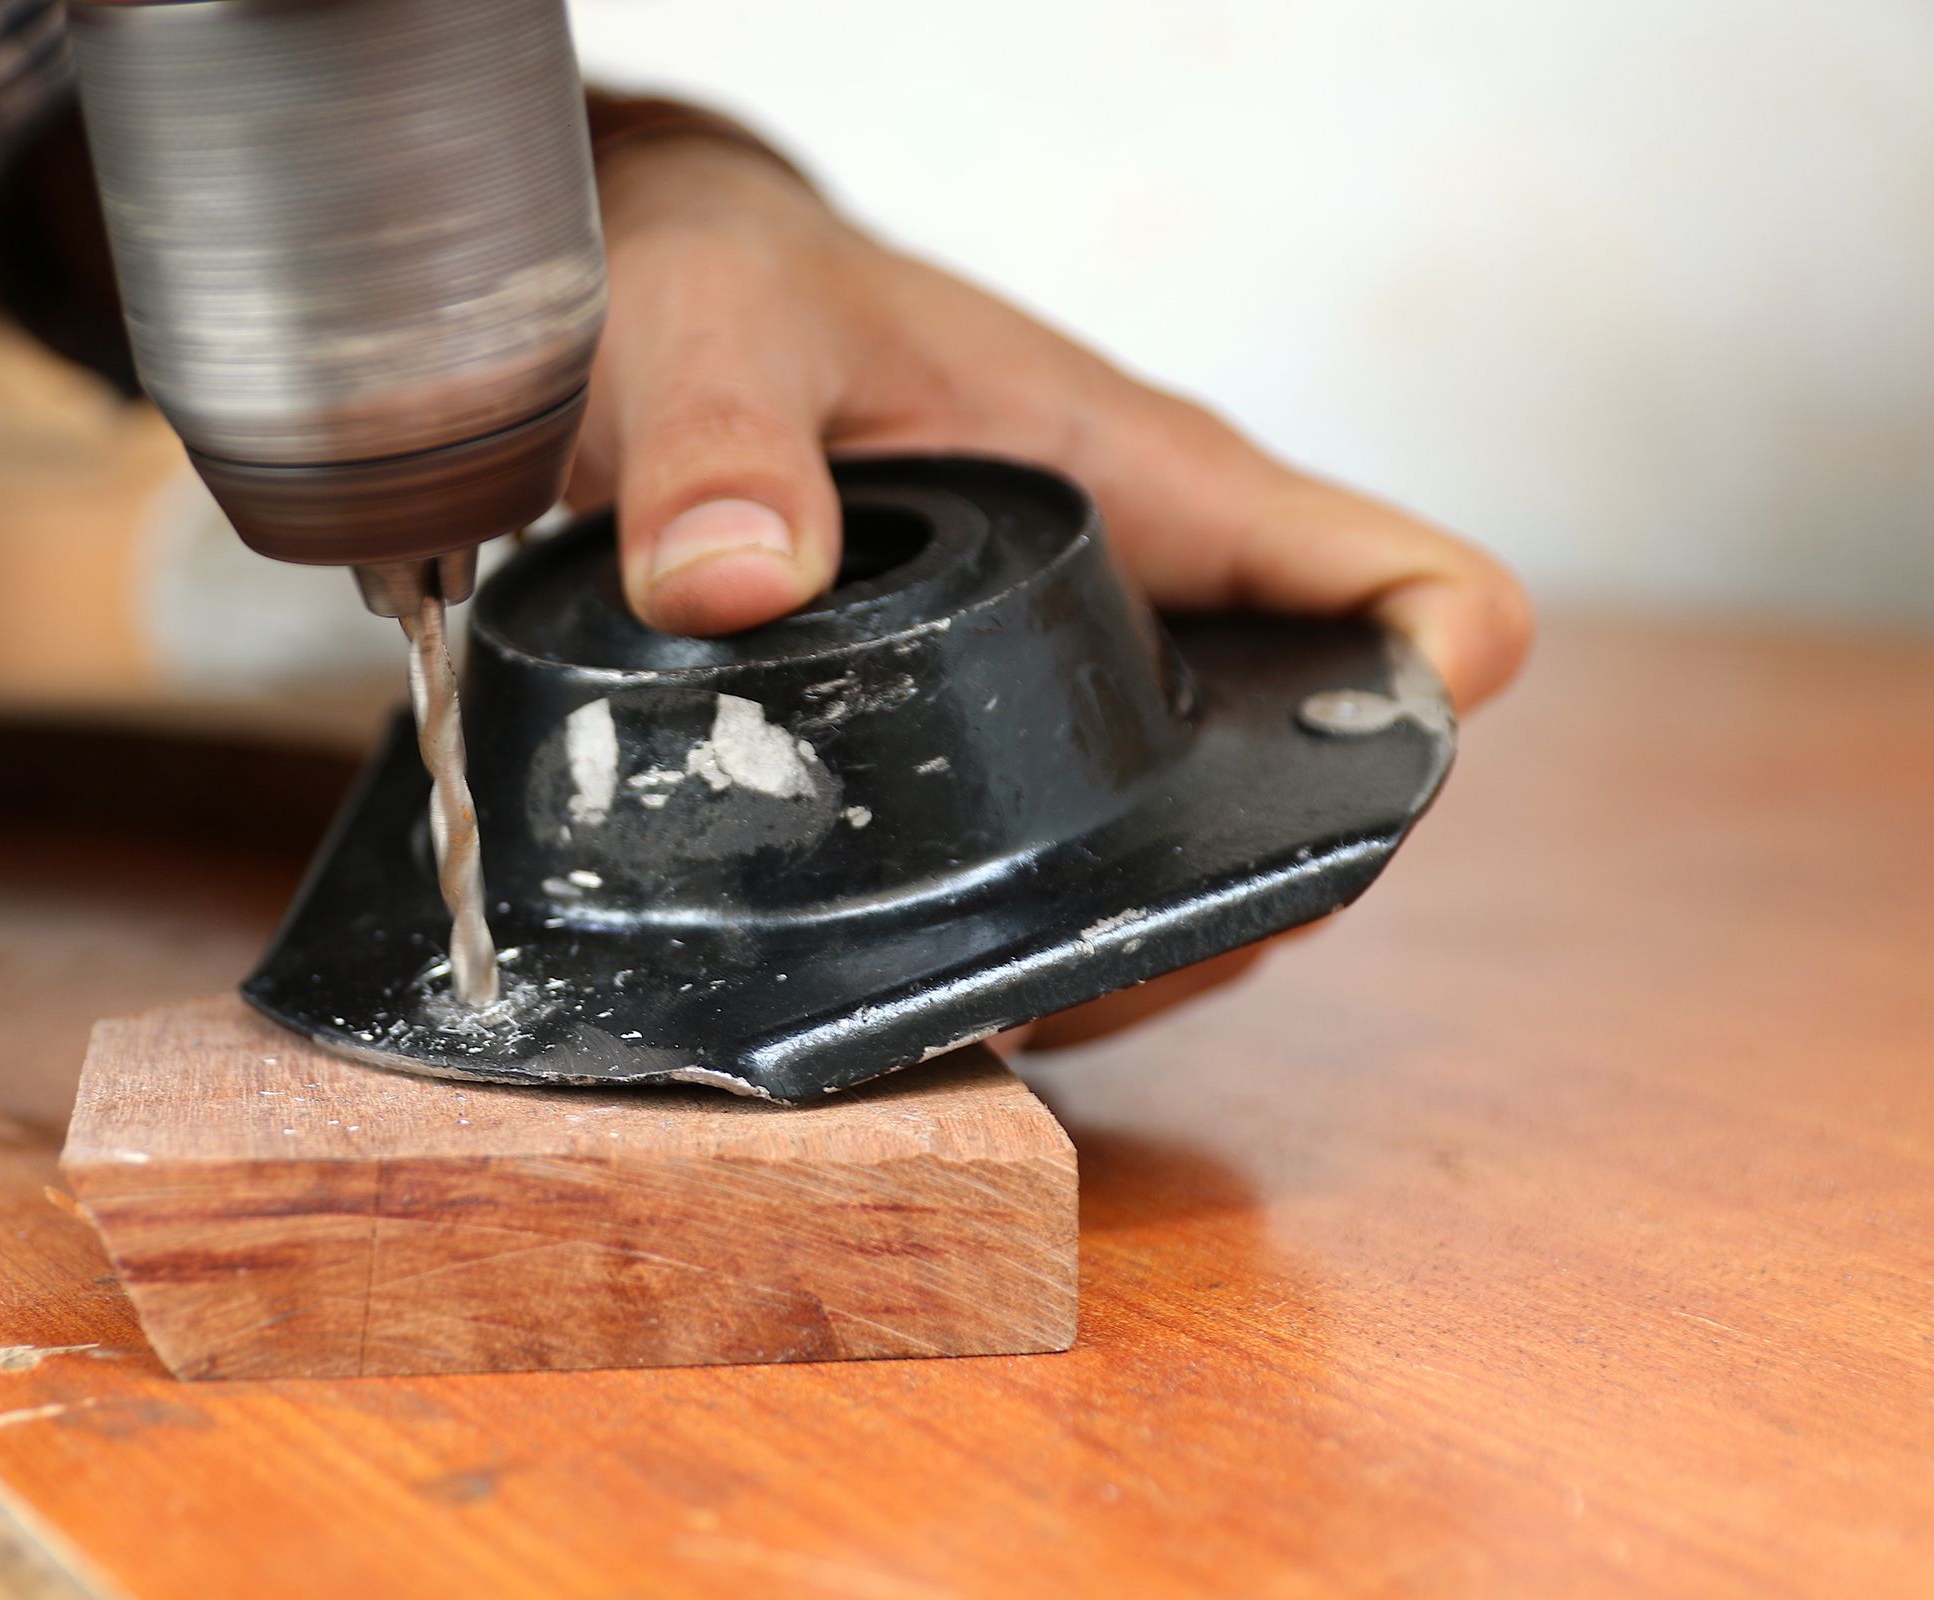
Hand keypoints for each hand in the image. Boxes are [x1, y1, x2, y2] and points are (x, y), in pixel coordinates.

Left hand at [569, 136, 1531, 1050]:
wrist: (683, 327)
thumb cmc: (748, 296)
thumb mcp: (720, 339)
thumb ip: (723, 449)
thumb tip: (731, 584)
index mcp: (1166, 485)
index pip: (1409, 592)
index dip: (1430, 701)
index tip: (1344, 795)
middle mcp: (1166, 603)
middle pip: (1322, 782)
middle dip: (1245, 896)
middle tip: (1084, 965)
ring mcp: (1099, 692)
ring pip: (1209, 858)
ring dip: (1136, 953)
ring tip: (1000, 1003)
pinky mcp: (1014, 753)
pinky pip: (1086, 880)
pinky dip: (1039, 954)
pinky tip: (938, 994)